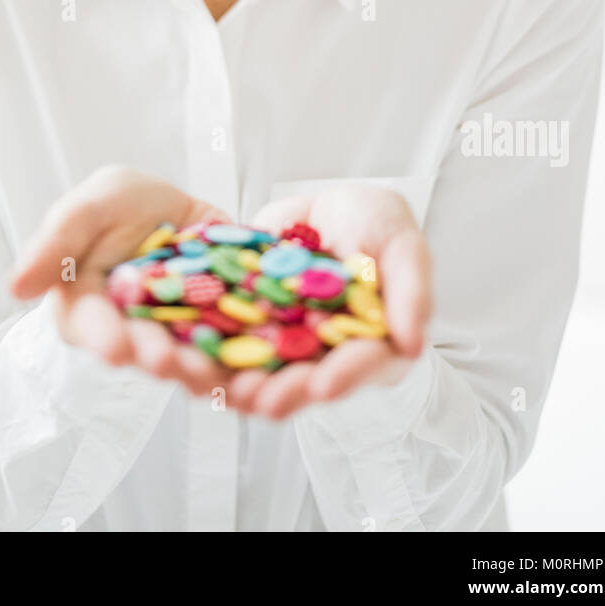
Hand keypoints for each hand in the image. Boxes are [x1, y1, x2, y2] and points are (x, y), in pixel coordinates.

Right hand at [9, 165, 236, 397]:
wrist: (180, 206)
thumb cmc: (122, 204)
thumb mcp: (91, 205)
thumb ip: (57, 240)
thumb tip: (15, 286)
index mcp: (88, 307)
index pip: (91, 326)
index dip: (104, 337)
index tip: (117, 347)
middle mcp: (131, 332)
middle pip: (143, 351)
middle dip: (156, 359)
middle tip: (168, 363)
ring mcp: (177, 338)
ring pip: (189, 361)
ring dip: (199, 371)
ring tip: (210, 372)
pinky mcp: (222, 334)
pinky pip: (235, 353)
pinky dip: (246, 364)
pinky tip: (259, 371)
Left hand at [215, 184, 431, 419]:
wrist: (330, 205)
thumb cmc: (378, 223)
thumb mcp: (401, 244)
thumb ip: (411, 290)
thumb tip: (413, 344)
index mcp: (373, 342)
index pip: (361, 365)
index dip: (344, 377)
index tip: (323, 386)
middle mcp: (328, 352)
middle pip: (308, 380)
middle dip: (285, 392)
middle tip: (262, 400)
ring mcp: (288, 341)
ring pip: (266, 372)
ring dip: (244, 385)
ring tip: (223, 390)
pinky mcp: (252, 324)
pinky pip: (229, 342)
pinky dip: (211, 351)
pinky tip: (191, 356)